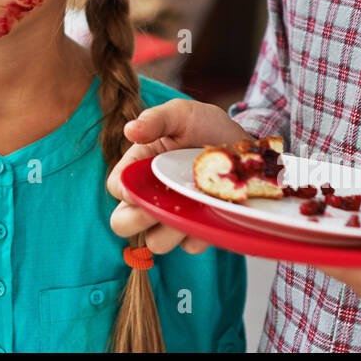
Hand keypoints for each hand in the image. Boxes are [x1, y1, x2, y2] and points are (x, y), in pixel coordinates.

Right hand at [106, 98, 247, 254]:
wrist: (244, 146)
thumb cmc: (205, 126)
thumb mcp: (180, 114)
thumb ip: (155, 119)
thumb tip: (130, 130)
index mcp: (138, 168)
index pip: (117, 187)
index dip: (126, 191)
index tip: (147, 181)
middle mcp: (150, 196)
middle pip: (122, 224)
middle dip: (138, 220)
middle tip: (162, 204)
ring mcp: (173, 216)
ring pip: (156, 243)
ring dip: (171, 230)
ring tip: (193, 205)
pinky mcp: (197, 230)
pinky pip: (190, 246)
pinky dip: (200, 233)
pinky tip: (212, 209)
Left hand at [317, 200, 360, 324]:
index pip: (347, 267)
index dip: (321, 243)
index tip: (302, 219)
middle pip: (339, 268)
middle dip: (324, 238)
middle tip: (310, 203)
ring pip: (345, 272)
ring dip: (337, 245)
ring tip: (329, 211)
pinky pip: (357, 275)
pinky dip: (351, 253)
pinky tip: (353, 229)